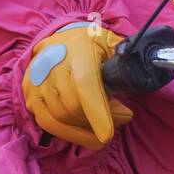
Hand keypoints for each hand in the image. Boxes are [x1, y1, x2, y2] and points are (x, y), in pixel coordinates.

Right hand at [21, 21, 133, 149]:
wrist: (60, 38)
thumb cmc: (91, 43)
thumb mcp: (111, 43)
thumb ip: (125, 58)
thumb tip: (143, 68)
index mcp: (77, 50)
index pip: (84, 86)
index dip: (96, 112)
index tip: (107, 135)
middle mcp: (52, 65)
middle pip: (75, 108)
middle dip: (103, 119)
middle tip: (124, 116)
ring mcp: (37, 82)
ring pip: (62, 119)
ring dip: (88, 128)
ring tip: (108, 121)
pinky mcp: (30, 97)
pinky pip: (48, 124)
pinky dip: (70, 133)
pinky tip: (88, 133)